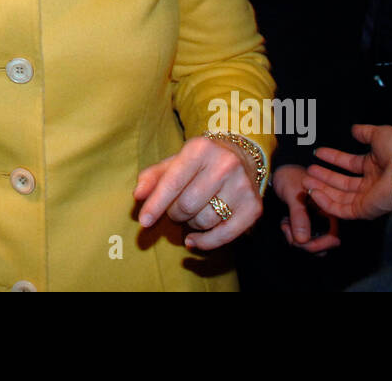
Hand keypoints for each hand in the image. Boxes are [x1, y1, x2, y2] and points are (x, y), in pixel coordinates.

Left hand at [133, 136, 261, 250]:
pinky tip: (194, 240)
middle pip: (187, 205)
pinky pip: (224, 236)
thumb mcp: (175, 161)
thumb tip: (138, 195)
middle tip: (175, 209)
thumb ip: (153, 176)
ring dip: (190, 225)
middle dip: (174, 213)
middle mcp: (225, 165)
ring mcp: (242, 186)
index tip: (144, 222)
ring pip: (204, 221)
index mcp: (200, 149)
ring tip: (190, 214)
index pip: (173, 183)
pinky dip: (205, 242)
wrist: (241, 155)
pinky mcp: (254, 207)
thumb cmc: (200, 161)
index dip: (156, 205)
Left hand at [272, 164, 339, 253]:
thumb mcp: (293, 195)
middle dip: (304, 244)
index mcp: (330, 209)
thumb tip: (303, 240)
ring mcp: (317, 221)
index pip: (333, 238)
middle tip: (287, 229)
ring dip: (296, 240)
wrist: (281, 169)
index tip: (300, 241)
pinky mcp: (307, 223)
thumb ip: (299, 216)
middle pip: (322, 245)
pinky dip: (293, 236)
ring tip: (285, 224)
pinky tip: (285, 223)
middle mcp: (326, 218)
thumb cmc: (289, 176)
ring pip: (312, 244)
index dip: (318, 245)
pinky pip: (303, 238)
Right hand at [304, 123, 391, 220]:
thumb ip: (365, 132)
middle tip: (308, 172)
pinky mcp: (365, 210)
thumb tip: (354, 129)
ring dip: (321, 190)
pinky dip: (327, 203)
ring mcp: (368, 198)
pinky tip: (314, 193)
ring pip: (339, 197)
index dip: (333, 158)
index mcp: (375, 167)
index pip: (349, 164)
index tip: (318, 153)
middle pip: (342, 183)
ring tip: (306, 181)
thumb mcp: (379, 134)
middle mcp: (371, 183)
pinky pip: (342, 210)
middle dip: (324, 177)